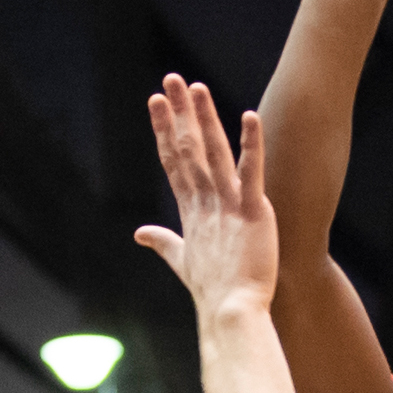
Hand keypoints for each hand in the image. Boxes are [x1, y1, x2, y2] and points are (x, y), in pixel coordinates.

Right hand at [136, 75, 275, 317]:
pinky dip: (251, 144)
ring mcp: (227, 205)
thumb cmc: (212, 290)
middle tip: (169, 79)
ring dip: (203, 118)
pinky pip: (251, 172)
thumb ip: (162, 241)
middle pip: (187, 149)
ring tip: (195, 86)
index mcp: (190, 210)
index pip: (173, 161)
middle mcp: (204, 202)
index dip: (164, 130)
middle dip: (178, 113)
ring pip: (212, 153)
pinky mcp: (252, 212)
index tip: (156, 102)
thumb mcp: (182, 259)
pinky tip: (249, 116)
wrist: (231, 313)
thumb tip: (140, 233)